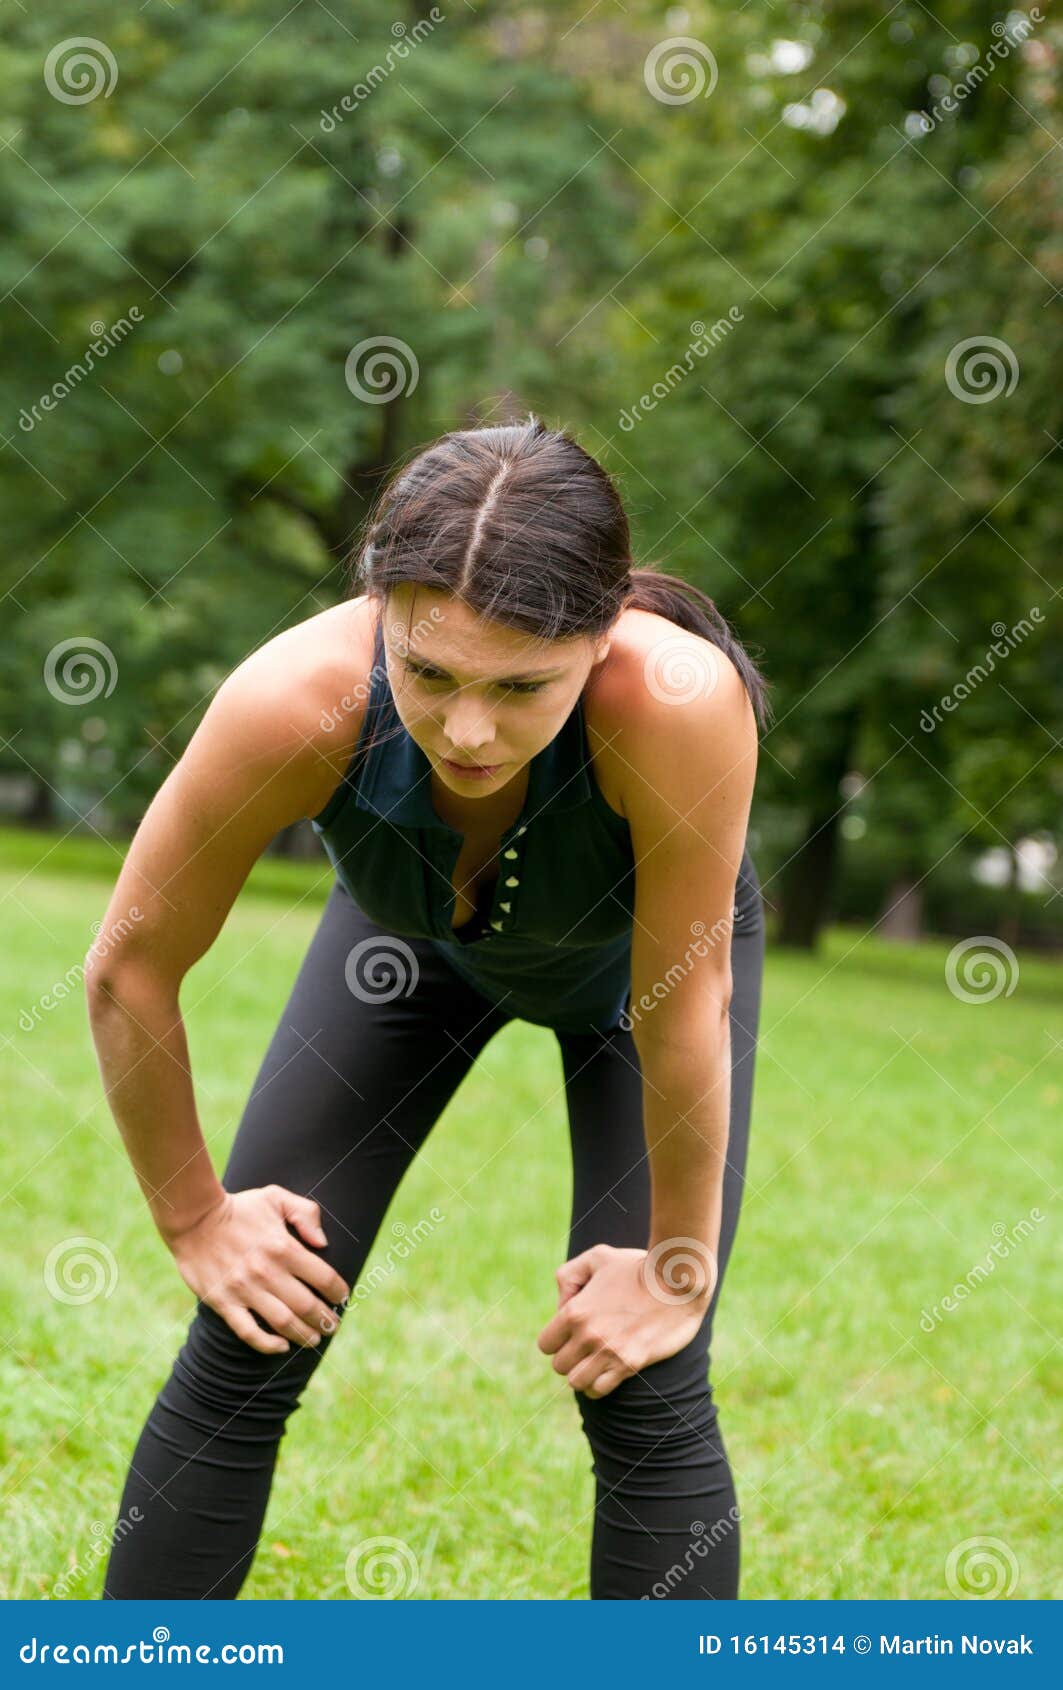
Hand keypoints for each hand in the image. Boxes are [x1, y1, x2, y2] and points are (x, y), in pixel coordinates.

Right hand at [167, 1185, 350, 1355]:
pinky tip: (281, 1347)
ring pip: (283, 1322)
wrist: (193, 1218)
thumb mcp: (276, 1197)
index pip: (324, 1277)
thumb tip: (323, 1243)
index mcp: (284, 1247)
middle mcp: (267, 1272)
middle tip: (334, 1326)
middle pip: (307, 1306)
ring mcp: (244, 1289)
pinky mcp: (223, 1302)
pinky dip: (268, 1345)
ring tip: (315, 1340)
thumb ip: (306, 1214)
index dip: (338, 1291)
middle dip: (326, 1320)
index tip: (342, 1298)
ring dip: (304, 1335)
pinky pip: (249, 1332)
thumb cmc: (239, 1208)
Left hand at [537, 1240, 716, 1398]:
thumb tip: (562, 1306)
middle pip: (560, 1366)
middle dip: (570, 1358)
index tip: (572, 1333)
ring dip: (583, 1375)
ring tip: (595, 1362)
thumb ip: (569, 1276)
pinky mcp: (630, 1364)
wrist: (678, 1281)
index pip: (546, 1344)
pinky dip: (599, 1386)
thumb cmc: (637, 1266)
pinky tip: (607, 1371)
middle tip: (586, 1347)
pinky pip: (599, 1390)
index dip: (557, 1340)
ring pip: (577, 1383)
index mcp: (575, 1310)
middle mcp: (587, 1335)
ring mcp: (609, 1352)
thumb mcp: (597, 1257)